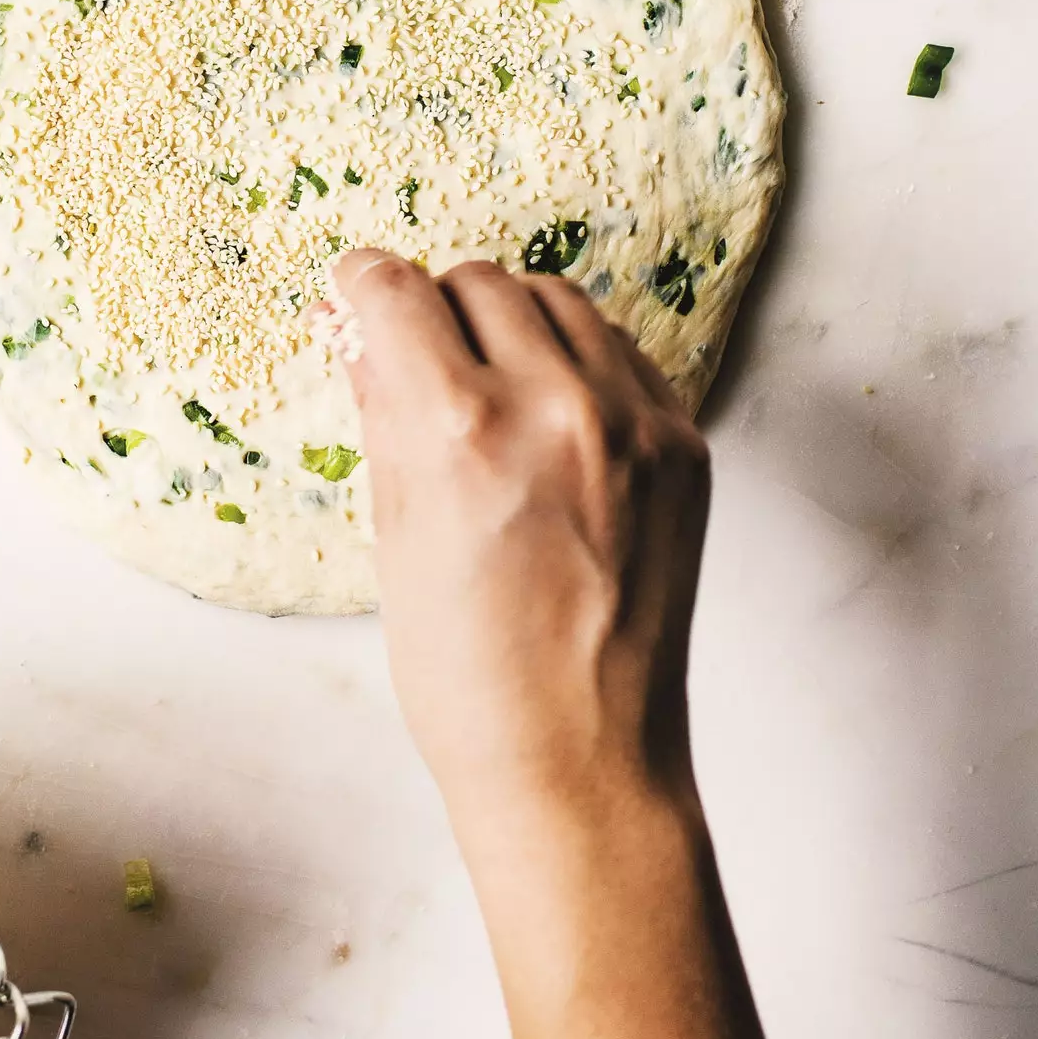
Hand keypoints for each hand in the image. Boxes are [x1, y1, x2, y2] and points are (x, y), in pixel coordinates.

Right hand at [334, 250, 709, 848]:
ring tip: (491, 389)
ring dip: (512, 323)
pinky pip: (621, 353)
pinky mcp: (684, 445)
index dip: (362, 286)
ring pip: (558, 299)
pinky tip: (552, 422)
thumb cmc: (466, 672)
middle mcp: (556, 406)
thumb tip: (353, 320)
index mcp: (461, 430)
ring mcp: (635, 423)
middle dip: (436, 310)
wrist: (581, 758)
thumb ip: (381, 406)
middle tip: (420, 363)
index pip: (397, 290)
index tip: (357, 296)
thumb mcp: (394, 533)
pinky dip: (577, 364)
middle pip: (480, 280)